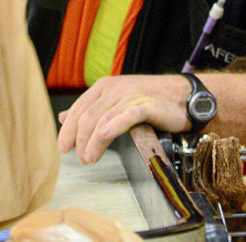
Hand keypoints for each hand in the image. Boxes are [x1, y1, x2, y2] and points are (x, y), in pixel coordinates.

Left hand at [56, 74, 191, 163]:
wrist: (182, 96)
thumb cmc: (149, 100)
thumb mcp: (115, 101)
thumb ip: (90, 109)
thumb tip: (63, 117)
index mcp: (104, 87)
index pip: (79, 109)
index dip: (68, 130)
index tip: (63, 148)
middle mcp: (114, 89)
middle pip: (88, 116)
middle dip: (79, 140)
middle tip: (80, 158)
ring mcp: (129, 96)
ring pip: (103, 119)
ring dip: (93, 141)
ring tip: (89, 158)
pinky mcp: (145, 105)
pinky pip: (125, 116)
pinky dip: (112, 126)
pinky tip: (104, 137)